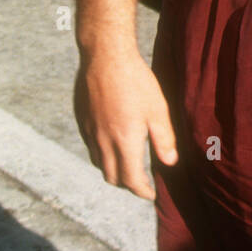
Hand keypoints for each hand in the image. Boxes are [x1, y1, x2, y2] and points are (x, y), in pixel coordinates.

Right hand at [74, 48, 177, 199]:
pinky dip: (101, 153)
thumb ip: (164, 139)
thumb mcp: (158, 109)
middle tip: (140, 181)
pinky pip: (90, 146)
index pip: (131, 180)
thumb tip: (169, 162)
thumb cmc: (136, 81)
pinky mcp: (82, 120)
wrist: (105, 56)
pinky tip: (112, 142)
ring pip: (99, 163)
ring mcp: (90, 131)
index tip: (151, 194)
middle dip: (126, 184)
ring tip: (126, 164)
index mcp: (125, 141)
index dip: (142, 191)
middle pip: (111, 177)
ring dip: (112, 169)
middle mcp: (104, 141)